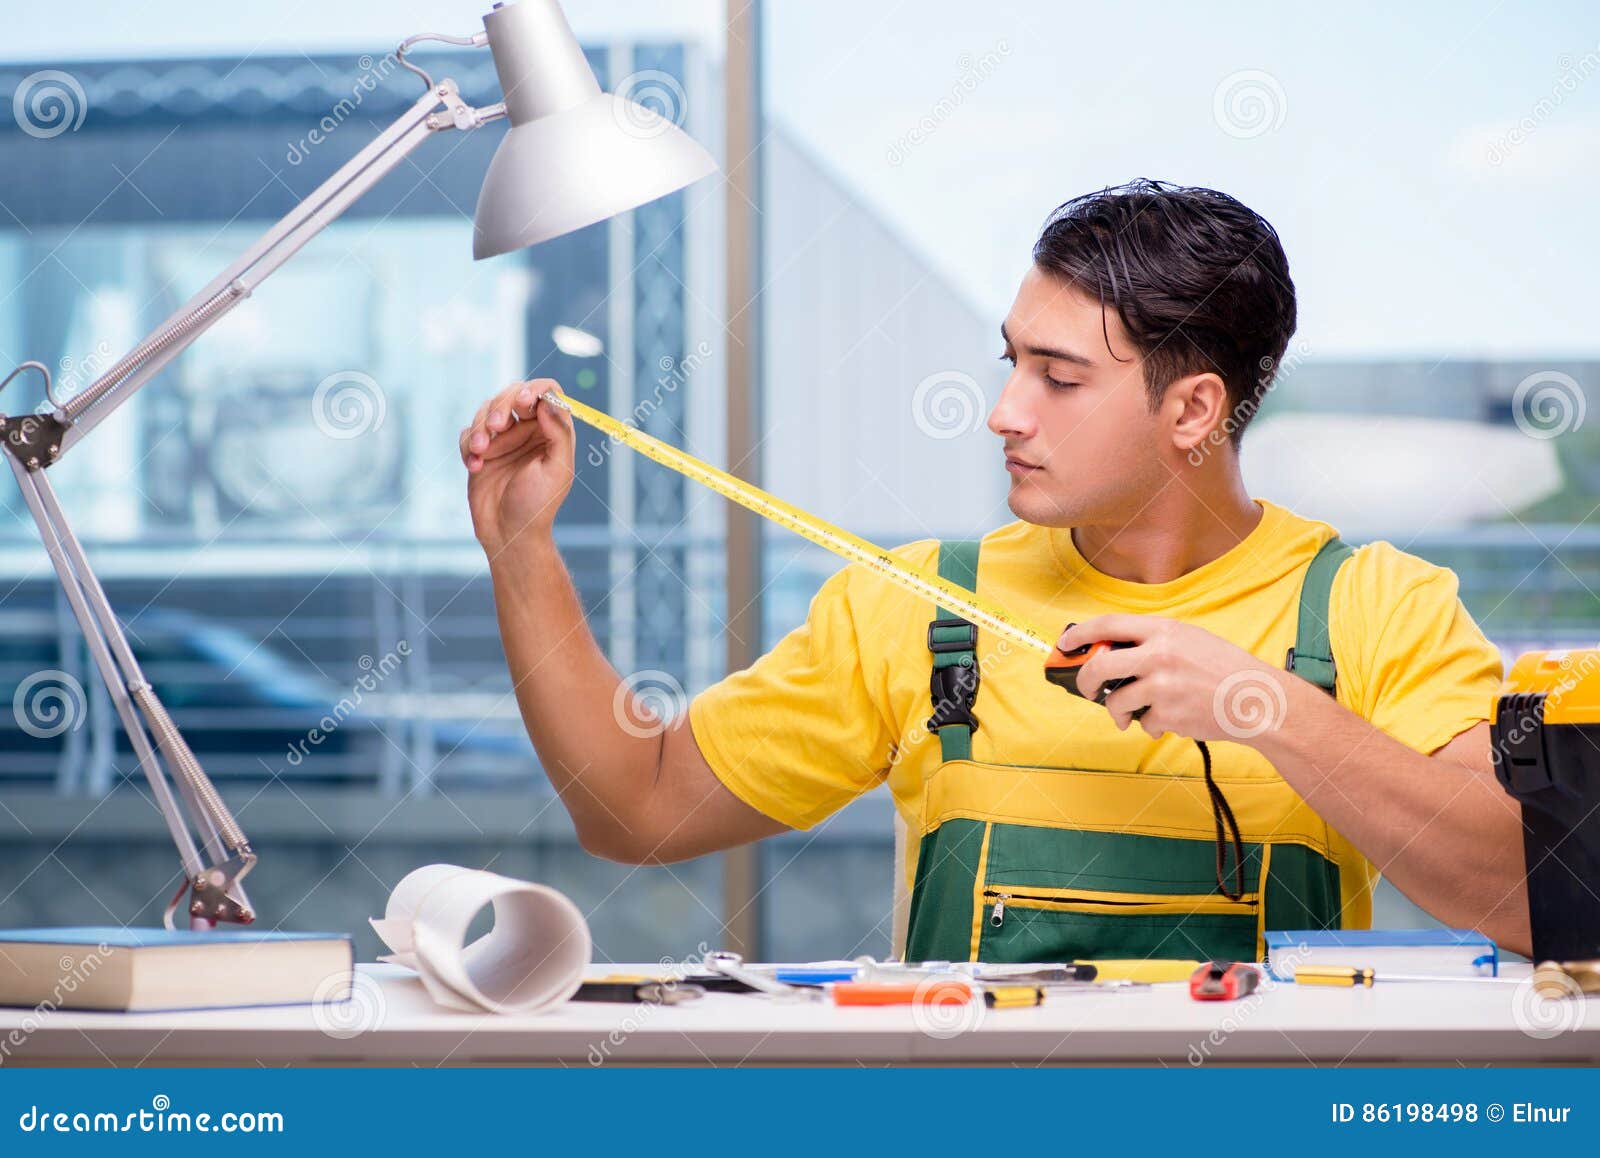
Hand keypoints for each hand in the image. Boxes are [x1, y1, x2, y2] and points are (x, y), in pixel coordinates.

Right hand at [460, 378, 574, 553]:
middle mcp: (528, 430)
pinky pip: (468, 433)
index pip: (546, 392)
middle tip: (496, 426)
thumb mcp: (557, 470)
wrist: (508, 534)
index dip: (534, 390)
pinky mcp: (480, 451)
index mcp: (552, 431)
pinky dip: (468, 446)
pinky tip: (475, 466)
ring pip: (486, 410)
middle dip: (501, 406)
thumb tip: (550, 401)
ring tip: (480, 451)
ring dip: (480, 427)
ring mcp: (503, 439)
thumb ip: (558, 434)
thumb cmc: (538, 505)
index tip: (524, 404)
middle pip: (512, 394)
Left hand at [1059, 615, 1293, 742]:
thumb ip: (1152, 643)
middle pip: (1099, 665)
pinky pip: (1144, 722)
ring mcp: (1162, 685)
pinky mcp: (1168, 714)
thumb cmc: (1224, 669)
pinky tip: (1170, 720)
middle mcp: (1159, 655)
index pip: (1108, 624)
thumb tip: (1109, 655)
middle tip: (1088, 688)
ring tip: (1127, 716)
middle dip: (1085, 680)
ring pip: (1116, 701)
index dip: (1081, 633)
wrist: (1258, 701)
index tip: (1066, 643)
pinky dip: (1152, 725)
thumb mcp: (1189, 640)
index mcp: (1163, 630)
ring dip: (1117, 712)